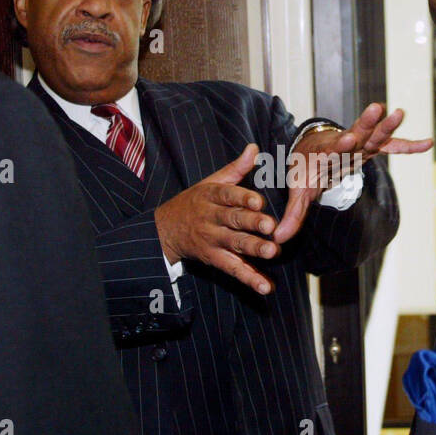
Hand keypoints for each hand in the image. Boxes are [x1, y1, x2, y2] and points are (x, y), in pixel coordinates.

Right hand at [154, 143, 279, 294]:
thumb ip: (236, 168)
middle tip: (270, 226)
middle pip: (233, 220)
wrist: (164, 230)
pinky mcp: (213, 258)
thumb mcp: (211, 182)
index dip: (243, 198)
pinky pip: (232, 269)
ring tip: (271, 252)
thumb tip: (254, 148)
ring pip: (234, 244)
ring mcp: (212, 240)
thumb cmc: (194, 202)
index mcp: (212, 196)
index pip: (228, 195)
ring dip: (253, 249)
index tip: (259, 201)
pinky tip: (265, 286)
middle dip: (252, 223)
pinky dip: (249, 279)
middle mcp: (211, 218)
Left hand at [273, 102, 432, 243]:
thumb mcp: (298, 192)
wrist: (309, 150)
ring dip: (386, 125)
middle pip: (356, 132)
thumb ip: (293, 215)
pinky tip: (428, 143)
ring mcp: (360, 145)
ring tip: (399, 112)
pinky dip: (408, 145)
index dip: (341, 144)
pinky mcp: (371, 147)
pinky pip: (391, 146)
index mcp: (324, 154)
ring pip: (374, 133)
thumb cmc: (305, 170)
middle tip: (376, 108)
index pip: (333, 149)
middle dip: (366, 123)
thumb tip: (277, 239)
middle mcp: (343, 145)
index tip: (349, 137)